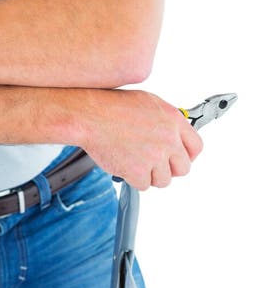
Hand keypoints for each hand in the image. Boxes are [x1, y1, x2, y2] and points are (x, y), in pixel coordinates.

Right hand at [81, 89, 203, 189]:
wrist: (90, 115)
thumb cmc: (112, 106)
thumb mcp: (148, 103)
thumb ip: (165, 121)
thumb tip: (172, 135)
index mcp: (173, 120)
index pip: (196, 147)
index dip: (187, 155)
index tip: (179, 157)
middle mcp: (168, 139)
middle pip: (183, 168)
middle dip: (169, 168)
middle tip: (154, 163)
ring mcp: (154, 157)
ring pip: (163, 180)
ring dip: (149, 174)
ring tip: (133, 159)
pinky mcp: (139, 172)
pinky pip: (143, 185)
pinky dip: (133, 178)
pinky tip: (124, 162)